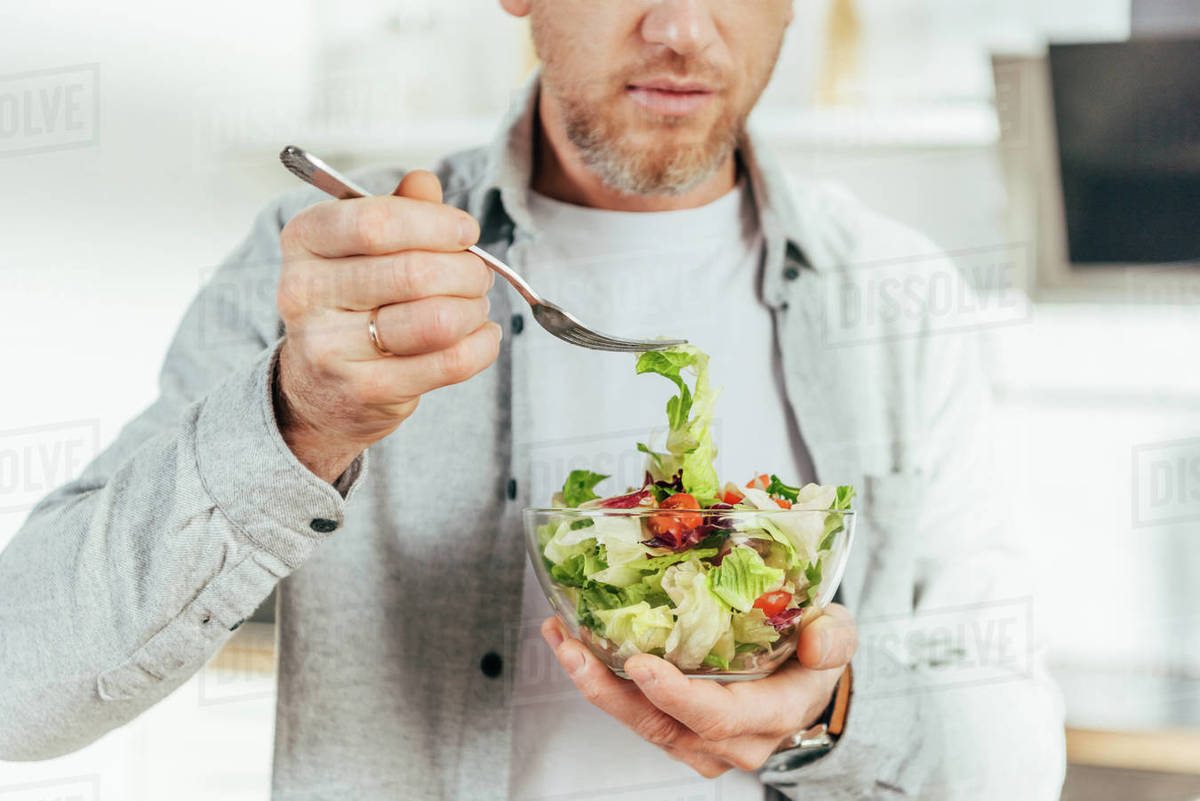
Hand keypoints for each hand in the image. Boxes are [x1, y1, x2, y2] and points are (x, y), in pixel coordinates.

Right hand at [274, 170, 501, 481]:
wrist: (318, 387)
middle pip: (415, 273)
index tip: (467, 232)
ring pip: (437, 320)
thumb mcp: (362, 246)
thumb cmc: (351, 300)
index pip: (376, 221)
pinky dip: (482, 345)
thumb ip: (397, 210)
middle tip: (479, 275)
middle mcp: (306, 293)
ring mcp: (330, 348)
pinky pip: (449, 363)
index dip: (436, 224)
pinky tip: (482, 335)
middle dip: (467, 272)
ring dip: (474, 309)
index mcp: (305, 240)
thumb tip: (425, 183)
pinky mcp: (365, 391)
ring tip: (475, 305)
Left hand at [542, 603, 856, 777]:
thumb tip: (816, 635)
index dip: (676, 694)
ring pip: (638, 721)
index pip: (718, 717)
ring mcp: (698, 740)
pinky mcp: (676, 728)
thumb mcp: (838, 637)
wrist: (806, 677)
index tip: (641, 663)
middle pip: (662, 725)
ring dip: (593, 682)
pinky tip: (572, 643)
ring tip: (560, 640)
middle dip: (612, 689)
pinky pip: (633, 710)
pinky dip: (600, 678)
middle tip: (575, 649)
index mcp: (772, 714)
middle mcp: (731, 740)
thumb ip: (833, 639)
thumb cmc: (816, 651)